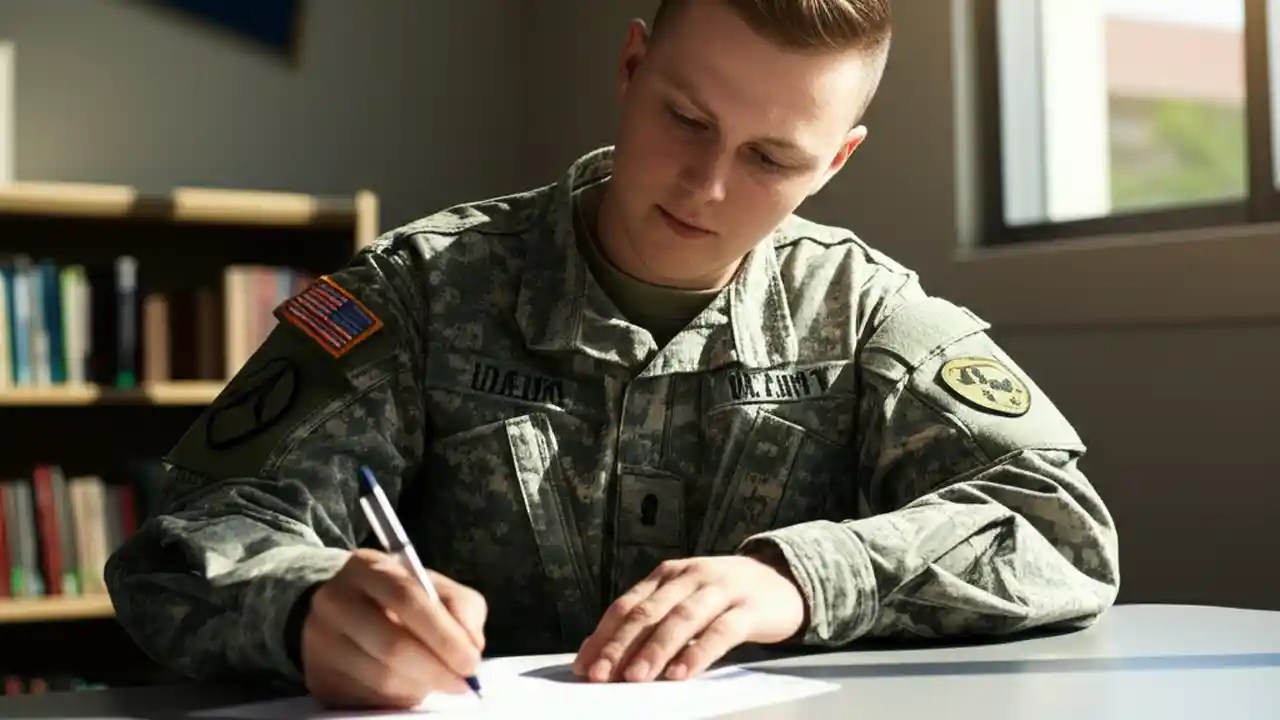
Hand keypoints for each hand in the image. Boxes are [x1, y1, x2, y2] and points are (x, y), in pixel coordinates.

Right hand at [301, 549, 486, 708]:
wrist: (341, 611)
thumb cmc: (399, 598)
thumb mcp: (433, 586)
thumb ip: (462, 607)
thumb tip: (471, 645)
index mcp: (367, 567)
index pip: (407, 599)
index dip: (444, 636)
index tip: (471, 661)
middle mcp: (335, 601)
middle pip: (393, 645)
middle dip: (437, 669)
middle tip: (463, 682)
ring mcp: (321, 642)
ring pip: (382, 678)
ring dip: (420, 687)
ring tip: (435, 680)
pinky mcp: (319, 678)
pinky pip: (368, 699)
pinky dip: (398, 699)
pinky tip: (408, 687)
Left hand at [572, 553, 805, 682]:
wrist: (784, 579)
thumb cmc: (725, 596)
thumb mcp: (686, 598)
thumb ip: (651, 618)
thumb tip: (601, 650)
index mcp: (669, 574)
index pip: (628, 604)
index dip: (603, 636)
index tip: (584, 666)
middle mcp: (691, 576)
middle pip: (648, 611)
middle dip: (620, 645)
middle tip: (601, 675)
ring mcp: (721, 589)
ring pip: (681, 619)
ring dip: (655, 649)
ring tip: (636, 678)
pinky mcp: (749, 608)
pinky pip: (720, 631)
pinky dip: (698, 652)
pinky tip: (681, 672)